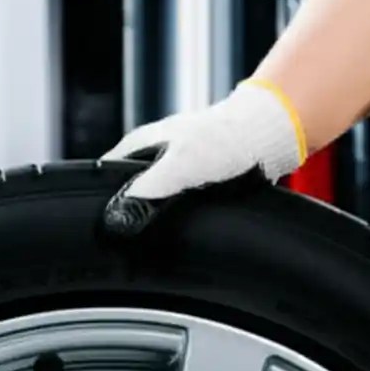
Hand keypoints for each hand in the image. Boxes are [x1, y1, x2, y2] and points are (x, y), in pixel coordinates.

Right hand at [101, 79, 307, 235]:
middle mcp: (154, 153)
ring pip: (153, 196)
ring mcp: (175, 164)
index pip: (104, 174)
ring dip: (155, 214)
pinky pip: (177, 200)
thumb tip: (119, 214)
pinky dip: (177, 213)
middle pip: (128, 188)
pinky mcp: (197, 177)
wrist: (267, 135)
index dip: (102, 199)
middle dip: (128, 211)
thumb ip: (149, 190)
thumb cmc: (227, 140)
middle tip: (130, 235)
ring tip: (156, 233)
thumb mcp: (180, 167)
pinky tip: (183, 224)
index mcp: (140, 145)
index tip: (105, 222)